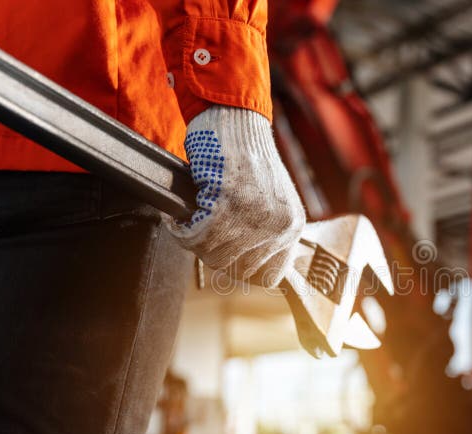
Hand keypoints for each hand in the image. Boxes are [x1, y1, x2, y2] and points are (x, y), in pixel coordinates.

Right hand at [168, 106, 304, 286]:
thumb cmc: (248, 159)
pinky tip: (179, 215)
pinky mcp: (227, 200)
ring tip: (190, 220)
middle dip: (212, 252)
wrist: (237, 119)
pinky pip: (195, 236)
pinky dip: (180, 228)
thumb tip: (246, 265)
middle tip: (200, 231)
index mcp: (293, 226)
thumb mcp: (272, 201)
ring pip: (213, 255)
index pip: (269, 276)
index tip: (224, 255)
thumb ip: (267, 233)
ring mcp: (255, 214)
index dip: (241, 270)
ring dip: (194, 240)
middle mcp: (279, 224)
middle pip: (234, 269)